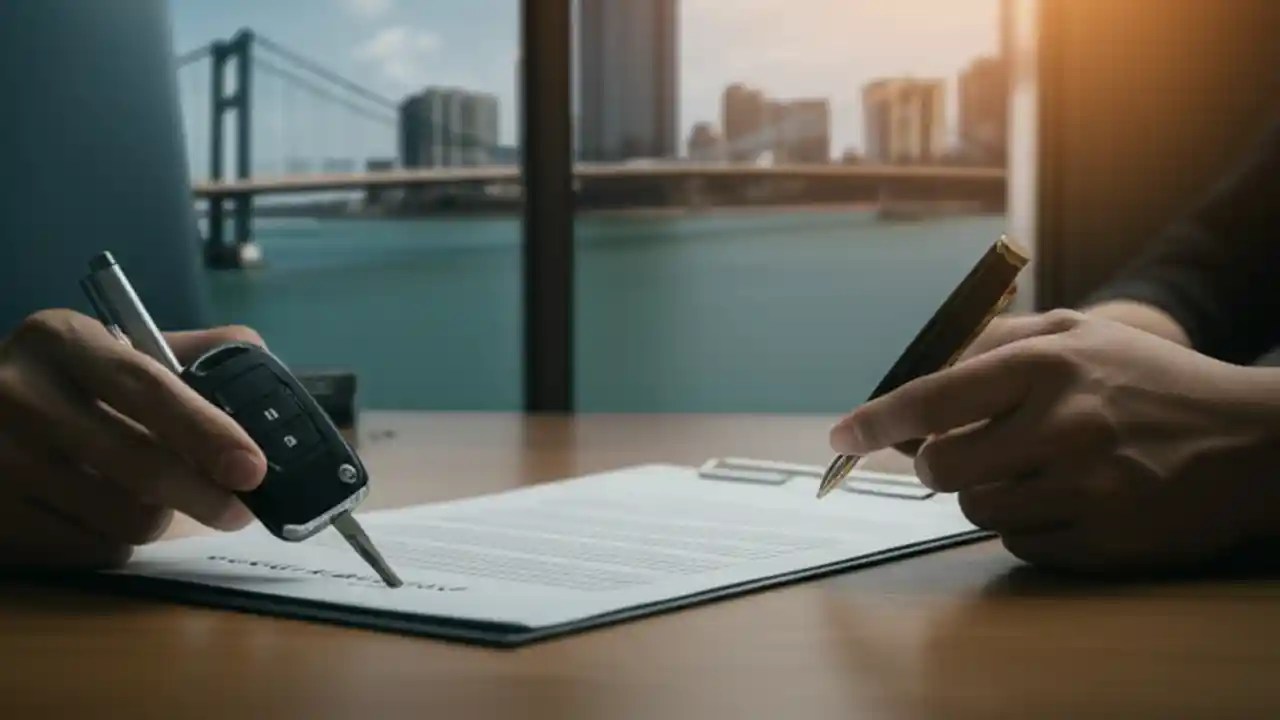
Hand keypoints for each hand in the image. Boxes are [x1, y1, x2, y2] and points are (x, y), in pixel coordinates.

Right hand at [0, 310, 267, 569]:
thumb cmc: (62, 386)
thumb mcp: (110, 350)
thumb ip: (186, 353)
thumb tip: (258, 361)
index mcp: (61, 340)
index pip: (148, 388)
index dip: (208, 432)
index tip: (253, 468)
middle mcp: (19, 394)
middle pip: (142, 465)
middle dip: (207, 495)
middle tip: (240, 510)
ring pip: (123, 517)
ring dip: (158, 518)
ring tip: (149, 496)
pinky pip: (90, 549)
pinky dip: (115, 540)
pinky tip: (99, 513)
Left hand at [830, 310, 1279, 571]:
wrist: (1253, 441)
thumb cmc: (1152, 380)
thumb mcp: (1080, 332)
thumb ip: (995, 341)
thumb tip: (918, 370)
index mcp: (1049, 365)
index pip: (934, 397)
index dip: (876, 421)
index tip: (840, 435)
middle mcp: (1063, 426)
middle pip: (943, 469)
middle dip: (939, 466)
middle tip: (965, 452)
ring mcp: (1087, 490)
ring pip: (979, 511)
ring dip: (990, 494)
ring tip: (1039, 469)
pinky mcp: (1106, 541)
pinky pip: (1023, 545)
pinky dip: (1030, 525)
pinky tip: (1072, 499)